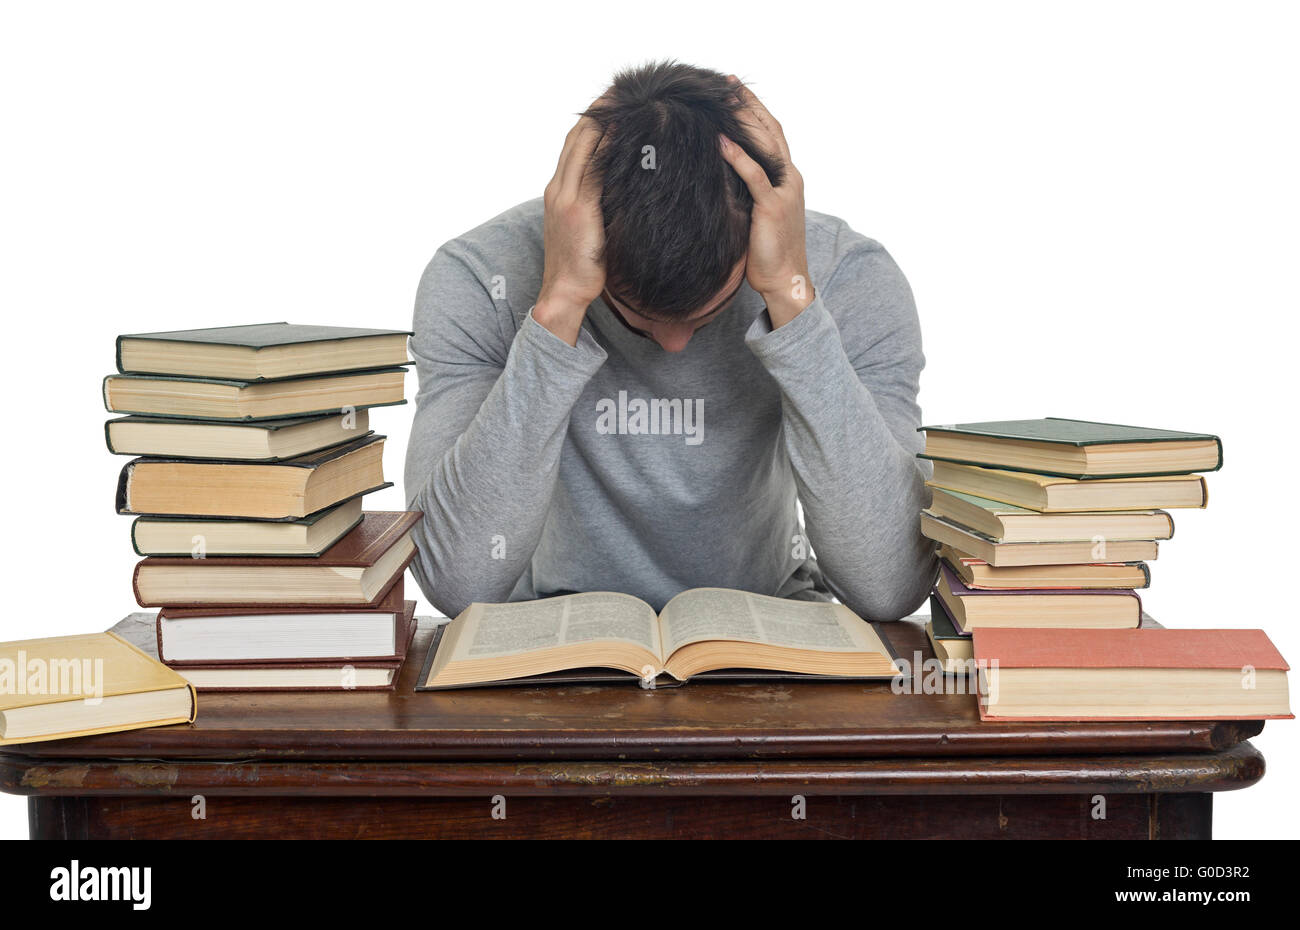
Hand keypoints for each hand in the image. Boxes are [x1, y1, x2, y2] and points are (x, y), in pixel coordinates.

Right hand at [534, 105, 607, 345]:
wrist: (564, 293)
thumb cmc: (580, 268)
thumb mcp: (585, 231)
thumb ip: (595, 208)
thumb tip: (620, 194)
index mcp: (557, 191)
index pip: (573, 144)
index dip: (591, 120)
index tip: (611, 102)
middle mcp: (558, 188)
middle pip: (578, 136)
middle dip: (599, 110)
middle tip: (623, 90)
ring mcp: (566, 197)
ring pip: (584, 145)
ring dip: (604, 119)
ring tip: (627, 101)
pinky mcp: (578, 209)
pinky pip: (595, 168)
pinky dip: (608, 146)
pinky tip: (627, 132)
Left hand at [718, 79, 812, 327]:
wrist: (786, 278)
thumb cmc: (769, 251)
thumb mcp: (759, 213)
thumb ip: (749, 190)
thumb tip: (723, 175)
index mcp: (788, 178)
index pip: (772, 135)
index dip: (756, 111)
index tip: (737, 92)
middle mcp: (790, 178)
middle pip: (770, 130)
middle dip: (750, 104)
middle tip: (730, 83)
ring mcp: (784, 190)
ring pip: (765, 145)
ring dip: (745, 120)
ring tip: (725, 100)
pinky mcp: (773, 206)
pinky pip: (755, 175)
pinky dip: (738, 156)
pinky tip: (721, 141)